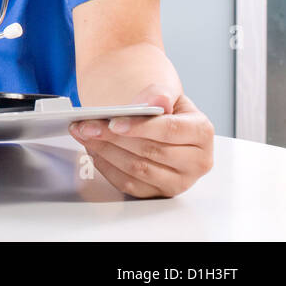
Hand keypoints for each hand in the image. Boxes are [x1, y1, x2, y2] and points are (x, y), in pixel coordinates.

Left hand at [68, 84, 214, 198]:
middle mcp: (197, 162)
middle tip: (86, 125)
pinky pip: (129, 184)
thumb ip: (161, 93)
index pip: (170, 130)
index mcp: (202, 133)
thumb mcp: (166, 93)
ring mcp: (179, 181)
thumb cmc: (164, 109)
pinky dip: (107, 167)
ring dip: (105, 151)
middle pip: (151, 152)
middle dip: (113, 137)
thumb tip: (158, 101)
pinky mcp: (159, 193)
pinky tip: (93, 149)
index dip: (140, 127)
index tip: (113, 122)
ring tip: (84, 134)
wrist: (160, 123)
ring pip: (138, 170)